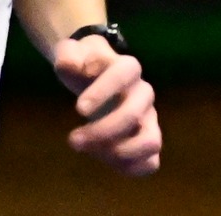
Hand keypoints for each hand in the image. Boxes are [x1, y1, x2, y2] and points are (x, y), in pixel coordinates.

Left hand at [54, 34, 161, 175]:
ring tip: (94, 153)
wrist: (98, 77)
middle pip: (135, 113)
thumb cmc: (85, 66)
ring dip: (121, 152)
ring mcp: (149, 119)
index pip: (126, 73)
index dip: (104, 91)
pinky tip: (104, 160)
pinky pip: (151, 162)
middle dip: (103, 131)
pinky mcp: (145, 141)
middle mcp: (144, 93)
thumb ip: (69, 55)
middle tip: (73, 140)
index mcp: (128, 68)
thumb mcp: (73, 53)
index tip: (78, 109)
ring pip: (152, 141)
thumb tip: (69, 65)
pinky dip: (131, 168)